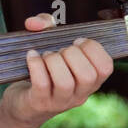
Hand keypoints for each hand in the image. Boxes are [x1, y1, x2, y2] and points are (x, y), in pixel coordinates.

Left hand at [0, 13, 113, 127]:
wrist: (22, 105)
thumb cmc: (42, 71)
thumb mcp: (50, 46)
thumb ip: (46, 26)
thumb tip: (35, 23)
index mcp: (90, 82)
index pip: (106, 67)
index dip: (93, 49)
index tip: (77, 42)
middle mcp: (79, 95)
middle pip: (87, 75)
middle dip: (72, 54)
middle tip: (60, 51)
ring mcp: (60, 102)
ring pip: (65, 82)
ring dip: (53, 61)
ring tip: (46, 56)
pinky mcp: (39, 103)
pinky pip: (42, 84)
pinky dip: (36, 64)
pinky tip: (31, 56)